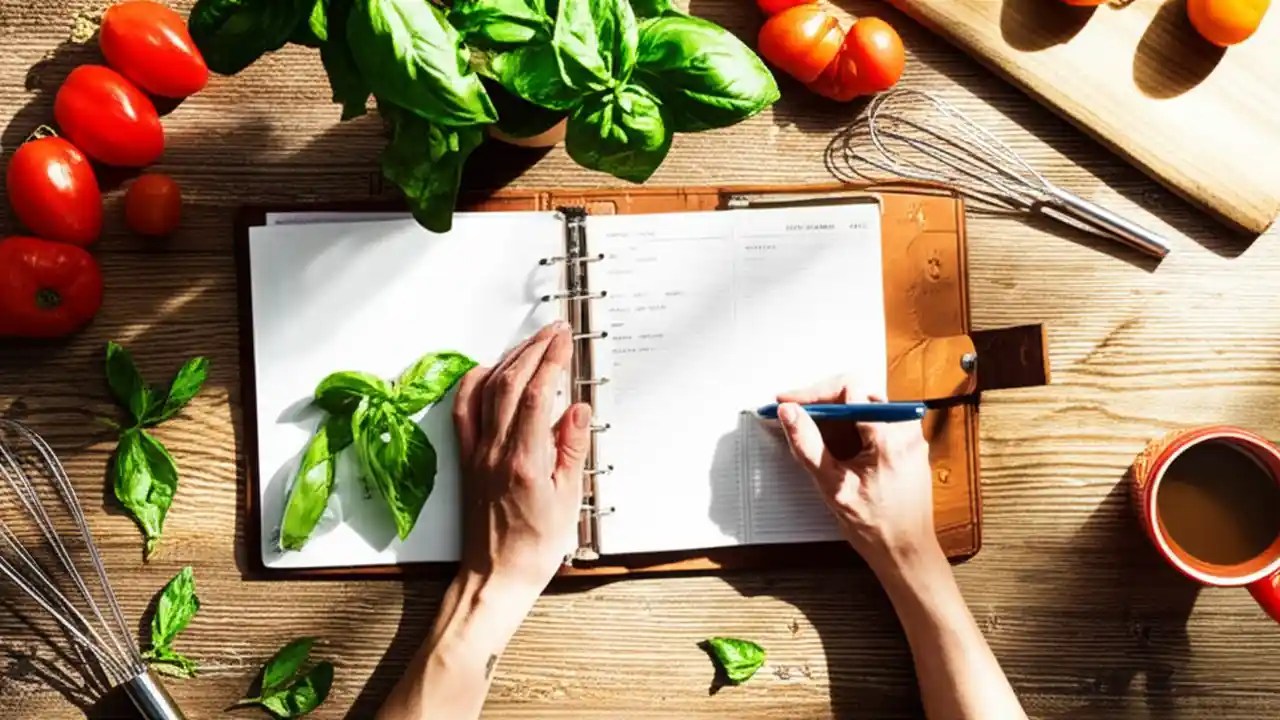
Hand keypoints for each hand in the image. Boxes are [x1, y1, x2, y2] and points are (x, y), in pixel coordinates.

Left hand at [452, 321, 591, 596]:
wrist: (496, 575)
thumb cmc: (534, 546)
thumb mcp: (569, 499)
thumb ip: (572, 449)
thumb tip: (578, 410)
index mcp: (524, 461)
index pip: (538, 395)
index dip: (552, 360)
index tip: (564, 340)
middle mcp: (495, 452)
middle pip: (511, 383)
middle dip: (534, 349)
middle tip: (554, 331)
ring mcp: (477, 453)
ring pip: (487, 391)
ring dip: (509, 359)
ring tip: (531, 342)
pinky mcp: (467, 458)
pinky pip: (464, 411)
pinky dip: (475, 383)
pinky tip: (490, 370)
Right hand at [775, 377, 937, 571]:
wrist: (906, 551)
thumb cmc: (876, 527)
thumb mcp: (833, 487)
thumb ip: (808, 445)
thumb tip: (790, 414)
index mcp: (890, 437)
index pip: (850, 389)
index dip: (814, 393)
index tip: (791, 403)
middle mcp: (906, 429)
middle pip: (858, 391)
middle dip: (822, 399)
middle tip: (795, 411)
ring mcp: (910, 434)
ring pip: (866, 402)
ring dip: (836, 410)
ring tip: (811, 426)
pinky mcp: (909, 441)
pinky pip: (877, 417)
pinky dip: (851, 422)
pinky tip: (834, 440)